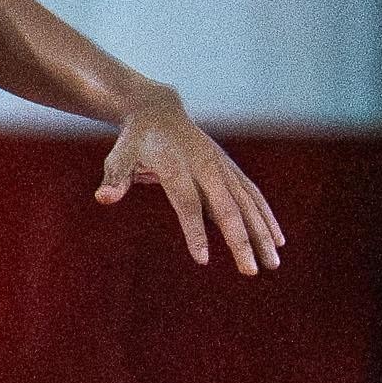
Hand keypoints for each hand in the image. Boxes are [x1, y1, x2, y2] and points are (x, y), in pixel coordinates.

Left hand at [93, 93, 285, 276]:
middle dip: (241, 241)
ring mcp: (222, 168)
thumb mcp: (118, 157)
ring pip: (247, 204)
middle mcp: (205, 167)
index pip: (187, 204)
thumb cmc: (135, 142)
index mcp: (176, 167)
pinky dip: (266, 217)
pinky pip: (253, 196)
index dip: (195, 231)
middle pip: (227, 209)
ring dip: (262, 233)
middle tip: (251, 271)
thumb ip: (115, 179)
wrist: (159, 111)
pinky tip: (278, 240)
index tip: (203, 260)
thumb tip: (103, 198)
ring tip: (274, 264)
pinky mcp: (231, 170)